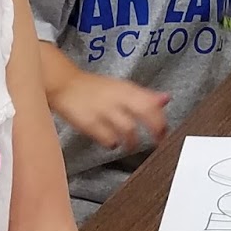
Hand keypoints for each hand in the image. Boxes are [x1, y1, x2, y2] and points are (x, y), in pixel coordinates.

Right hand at [52, 70, 168, 151]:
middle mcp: (117, 98)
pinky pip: (108, 139)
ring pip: (129, 129)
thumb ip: (144, 96)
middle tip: (157, 142)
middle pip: (145, 112)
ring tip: (130, 144)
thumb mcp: (121, 88)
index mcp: (126, 89)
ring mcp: (104, 111)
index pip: (151, 102)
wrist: (64, 85)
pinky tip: (112, 141)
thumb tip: (165, 99)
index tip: (165, 131)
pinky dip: (113, 143)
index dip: (162, 118)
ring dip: (133, 141)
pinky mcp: (90, 123)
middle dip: (155, 129)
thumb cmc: (95, 89)